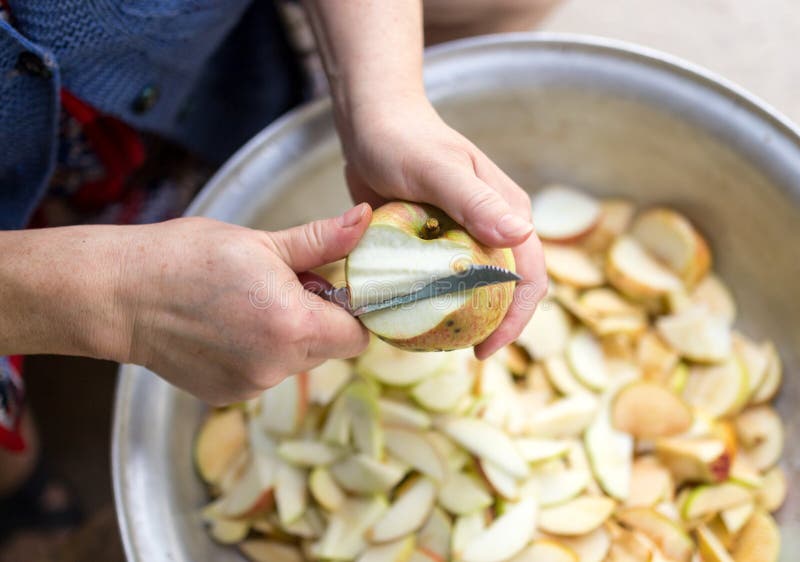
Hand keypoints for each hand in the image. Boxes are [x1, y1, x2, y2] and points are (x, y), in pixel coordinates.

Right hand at [117, 205, 371, 404]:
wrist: (119, 294)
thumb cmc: (186, 258)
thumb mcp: (262, 242)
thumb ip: (321, 241)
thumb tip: (364, 219)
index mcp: (294, 326)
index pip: (357, 335)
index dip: (351, 310)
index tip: (333, 288)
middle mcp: (277, 366)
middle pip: (329, 348)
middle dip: (319, 317)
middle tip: (283, 285)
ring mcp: (251, 385)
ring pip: (297, 361)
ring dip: (288, 335)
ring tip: (249, 303)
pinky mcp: (227, 395)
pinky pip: (264, 372)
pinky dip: (258, 352)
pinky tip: (228, 325)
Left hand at [339, 95, 547, 357]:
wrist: (371, 124)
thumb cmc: (404, 139)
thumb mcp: (437, 170)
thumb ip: (475, 201)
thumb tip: (522, 234)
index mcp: (507, 213)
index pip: (529, 275)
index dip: (516, 318)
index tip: (488, 349)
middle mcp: (494, 227)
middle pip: (507, 290)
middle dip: (492, 325)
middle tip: (461, 353)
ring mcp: (466, 236)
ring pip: (476, 289)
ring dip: (465, 317)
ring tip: (437, 343)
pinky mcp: (440, 242)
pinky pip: (445, 281)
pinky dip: (437, 302)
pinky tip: (414, 318)